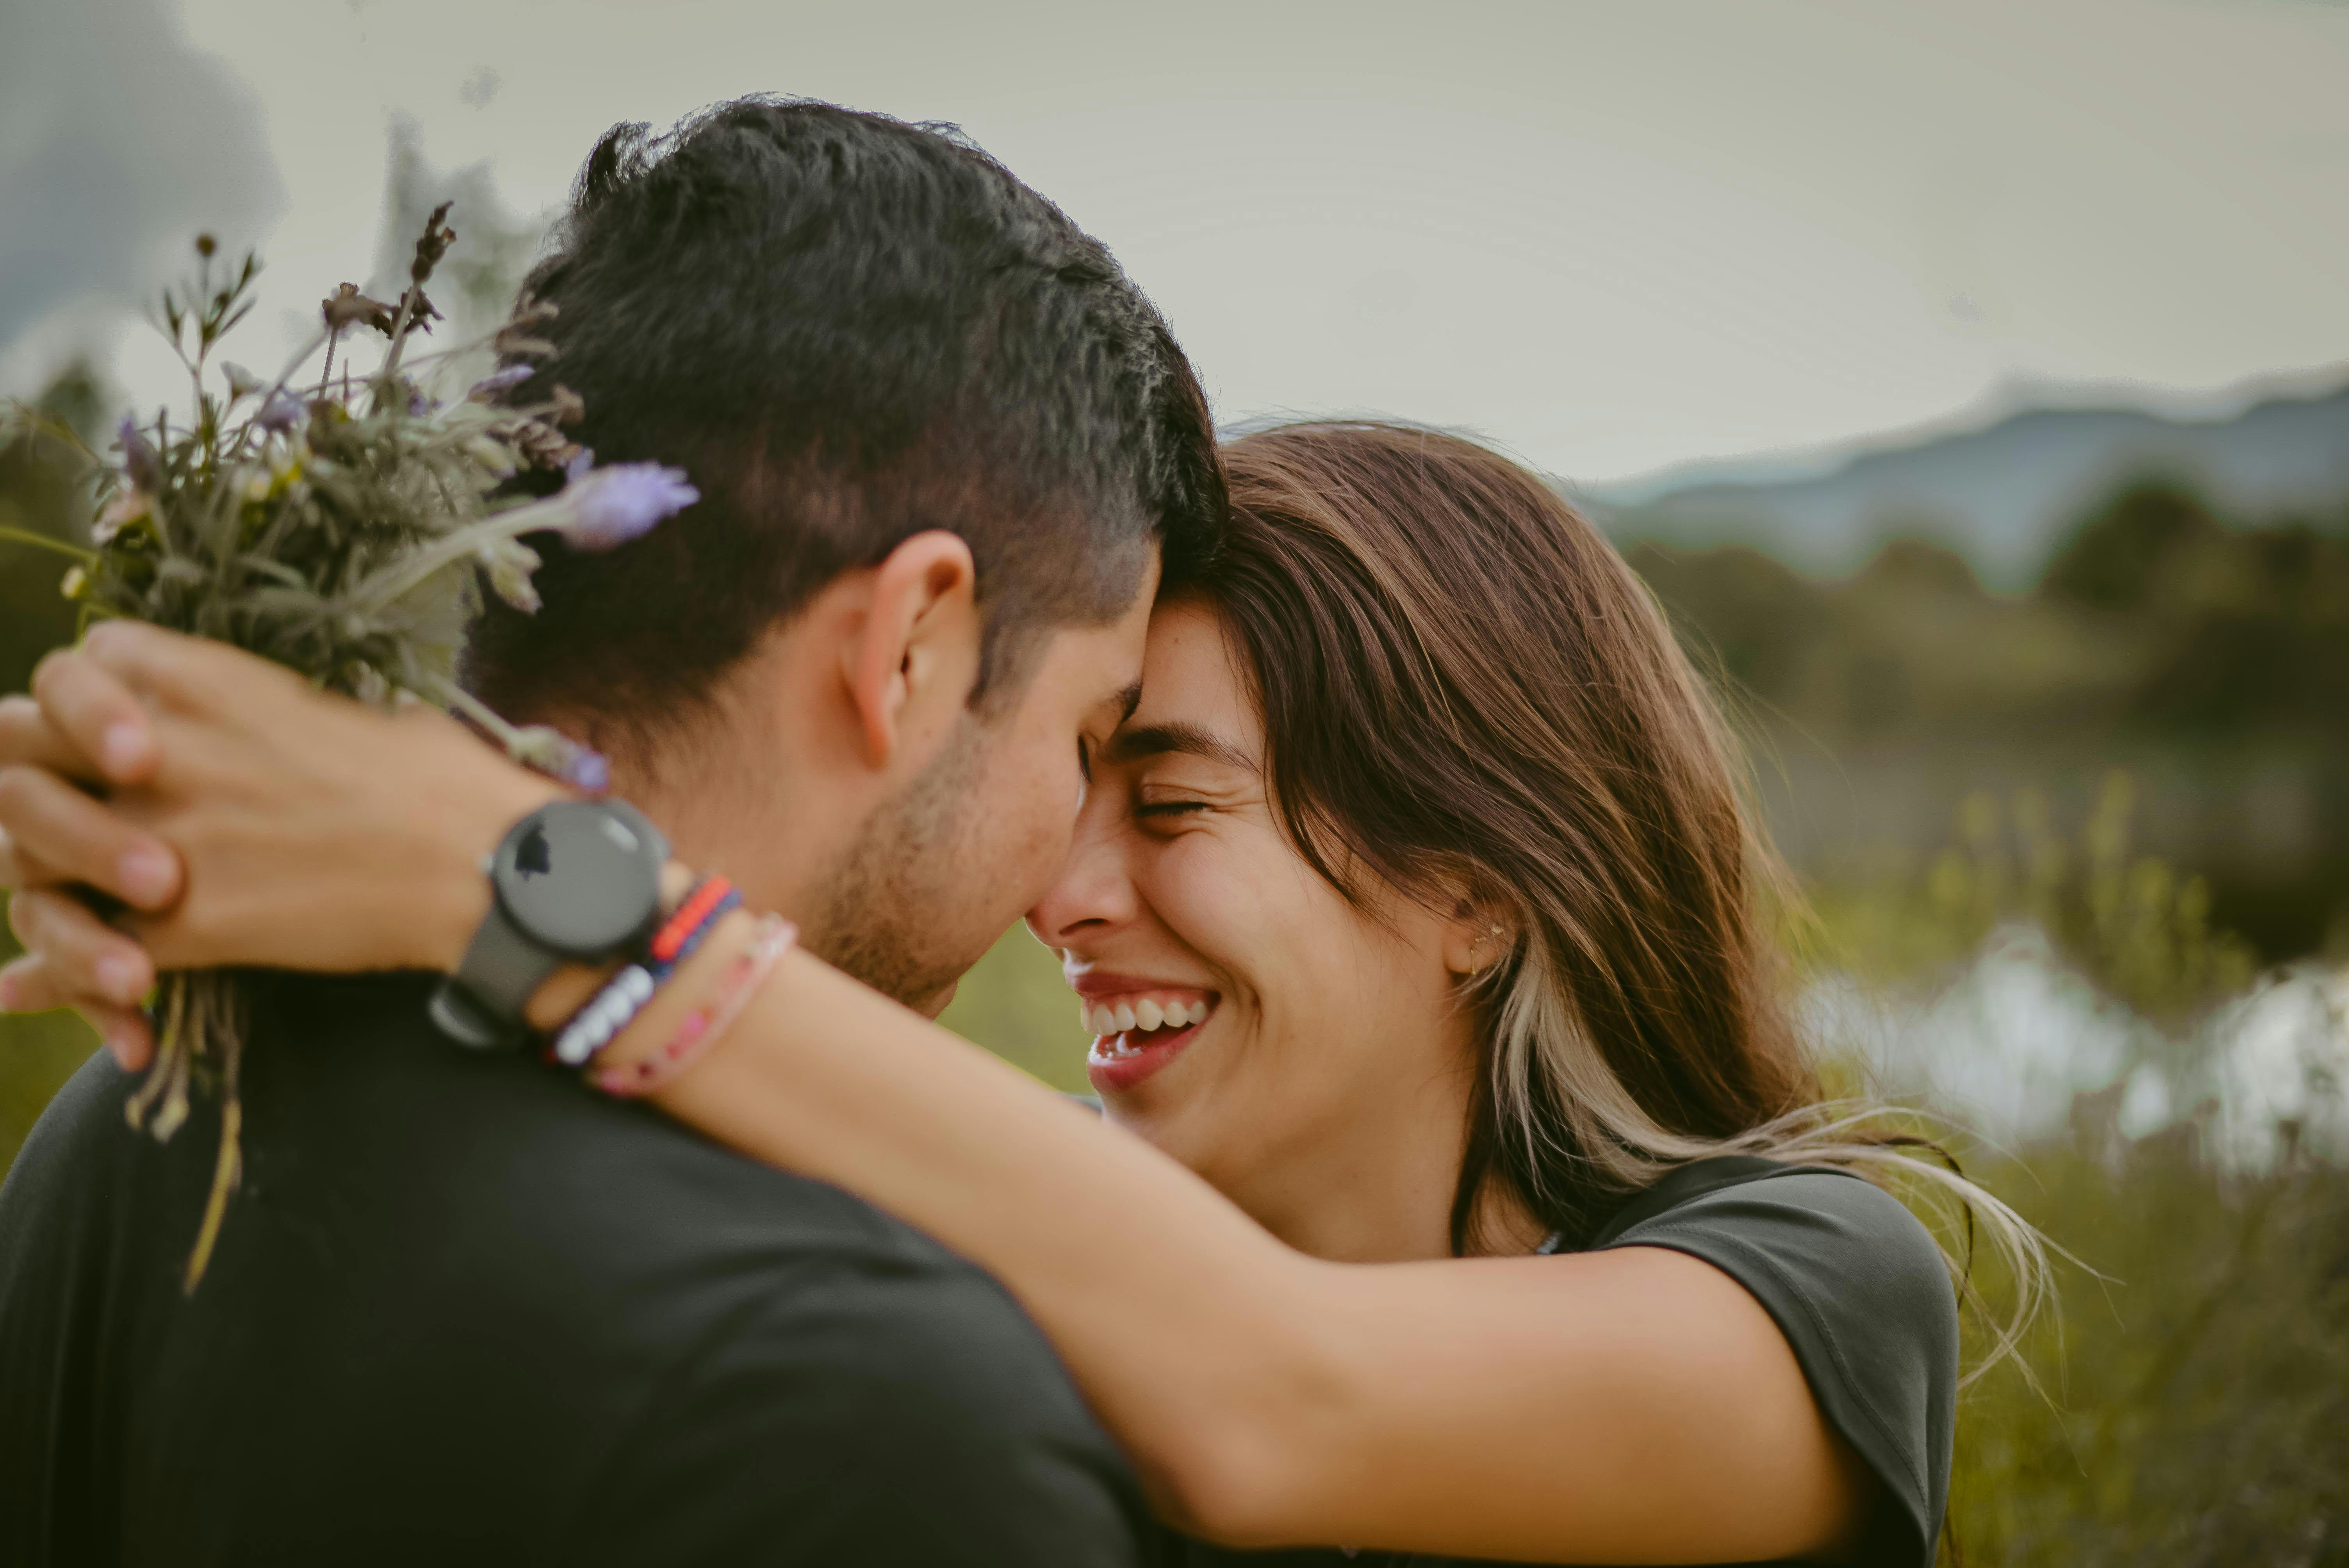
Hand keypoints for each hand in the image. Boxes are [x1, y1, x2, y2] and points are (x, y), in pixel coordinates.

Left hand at [0, 623, 560, 1066]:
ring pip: (26, 859)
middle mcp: (160, 750)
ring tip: (49, 909)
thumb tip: (239, 729)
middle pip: (12, 753)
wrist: (477, 862)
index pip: (73, 668)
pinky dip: (48, 980)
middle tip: (42, 818)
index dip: (71, 704)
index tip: (97, 738)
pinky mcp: (184, 926)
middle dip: (17, 787)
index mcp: (200, 680)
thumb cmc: (434, 777)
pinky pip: (79, 957)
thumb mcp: (327, 708)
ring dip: (33, 887)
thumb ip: (247, 711)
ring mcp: (162, 839)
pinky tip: (17, 992)